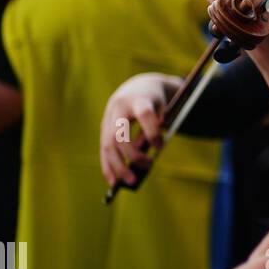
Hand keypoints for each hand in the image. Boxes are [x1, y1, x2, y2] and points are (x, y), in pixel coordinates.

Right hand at [99, 72, 178, 186]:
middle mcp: (119, 107)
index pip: (145, 114)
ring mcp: (108, 118)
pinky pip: (103, 149)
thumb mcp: (164, 108)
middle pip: (120, 134)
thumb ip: (158, 126)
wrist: (139, 86)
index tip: (162, 147)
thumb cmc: (157, 100)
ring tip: (131, 182)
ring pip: (108, 144)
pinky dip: (108, 166)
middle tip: (148, 166)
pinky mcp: (103, 127)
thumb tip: (146, 150)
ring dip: (118, 166)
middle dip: (132, 154)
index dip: (153, 132)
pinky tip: (114, 182)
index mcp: (139, 98)